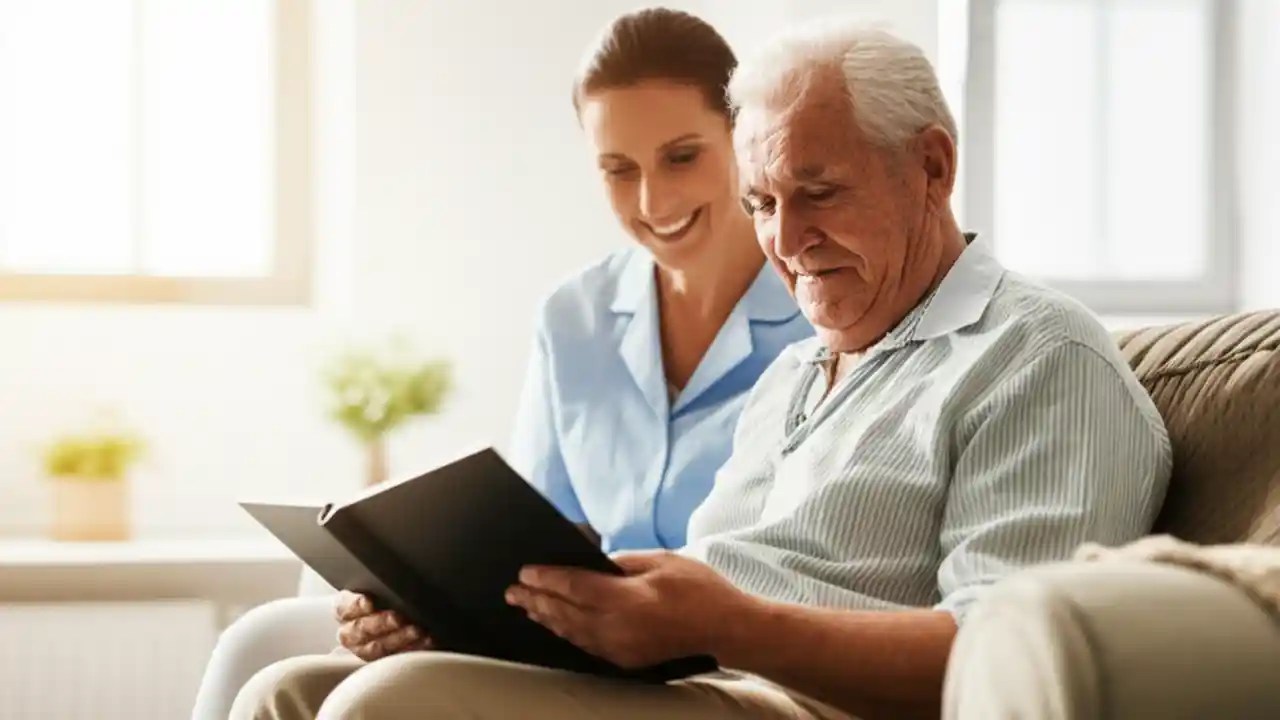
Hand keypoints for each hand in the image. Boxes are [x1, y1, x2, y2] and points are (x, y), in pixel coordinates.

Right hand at [333, 590, 431, 660]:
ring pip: (378, 647)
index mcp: (344, 610)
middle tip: (399, 617)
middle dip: (381, 623)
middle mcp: (349, 632)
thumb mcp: (374, 588)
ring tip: (417, 630)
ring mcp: (364, 649)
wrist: (381, 620)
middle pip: (362, 628)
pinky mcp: (383, 661)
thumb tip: (393, 574)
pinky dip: (413, 649)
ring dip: (399, 638)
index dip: (356, 605)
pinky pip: (396, 657)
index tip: (369, 601)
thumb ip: (379, 585)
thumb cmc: (380, 597)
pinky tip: (426, 641)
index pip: (345, 607)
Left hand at [505, 551, 757, 668]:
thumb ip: (622, 562)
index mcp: (627, 599)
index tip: (525, 571)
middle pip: (565, 613)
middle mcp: (618, 627)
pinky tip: (557, 625)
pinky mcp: (626, 659)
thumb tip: (593, 563)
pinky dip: (566, 633)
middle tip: (512, 590)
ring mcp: (620, 647)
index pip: (574, 587)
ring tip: (526, 606)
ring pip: (571, 633)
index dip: (546, 578)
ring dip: (546, 618)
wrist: (727, 629)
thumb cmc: (700, 589)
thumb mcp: (662, 560)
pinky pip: (586, 645)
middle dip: (535, 600)